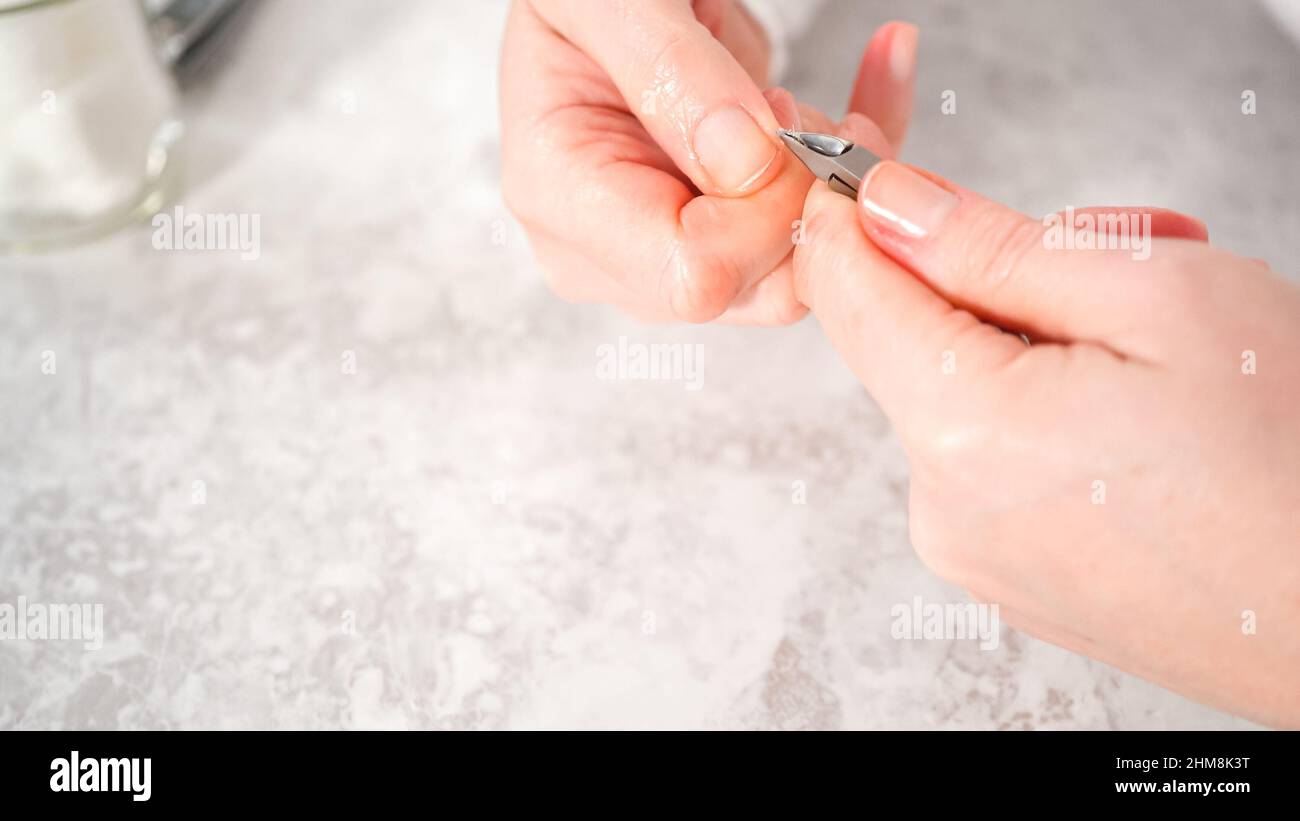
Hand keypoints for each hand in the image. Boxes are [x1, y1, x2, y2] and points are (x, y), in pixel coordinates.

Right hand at [500, 0, 916, 322]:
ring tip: (811, 95)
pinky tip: (882, 68)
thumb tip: (743, 161)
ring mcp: (669, 248)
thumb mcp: (607, 0)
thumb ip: (671, 73)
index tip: (781, 117)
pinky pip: (821, 235)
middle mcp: (614, 248)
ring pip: (800, 269)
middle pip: (755, 284)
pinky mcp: (723, 234)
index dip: (764, 206)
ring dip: (834, 176)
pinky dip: (864, 153)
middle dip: (805, 192)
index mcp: (562, 201)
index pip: (694, 273)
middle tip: (796, 102)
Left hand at [792, 134, 1299, 726]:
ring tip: (1164, 358)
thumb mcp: (1162, 298)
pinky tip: (1144, 422)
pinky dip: (1050, 418)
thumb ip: (997, 247)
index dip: (861, 217)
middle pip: (916, 343)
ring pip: (964, 398)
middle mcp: (946, 510)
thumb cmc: (1298, 464)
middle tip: (1129, 261)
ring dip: (1041, 349)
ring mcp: (977, 557)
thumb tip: (891, 209)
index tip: (894, 177)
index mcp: (965, 432)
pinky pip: (996, 463)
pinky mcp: (1014, 581)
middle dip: (1004, 282)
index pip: (846, 291)